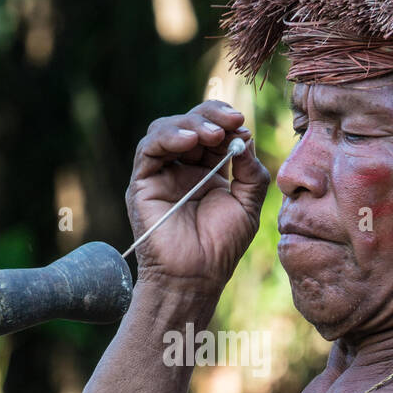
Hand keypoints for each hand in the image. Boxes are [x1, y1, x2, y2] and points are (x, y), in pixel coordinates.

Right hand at [126, 100, 269, 291]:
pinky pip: (149, 149)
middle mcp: (182, 167)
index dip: (227, 122)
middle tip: (231, 121)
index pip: (213, 131)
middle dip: (211, 116)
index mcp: (208, 170)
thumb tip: (244, 138)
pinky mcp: (142, 181)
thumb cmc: (220, 247)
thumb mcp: (247, 206)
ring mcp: (161, 173)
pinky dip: (169, 137)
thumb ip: (250, 172)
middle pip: (190, 123)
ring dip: (191, 124)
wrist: (194, 276)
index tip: (242, 126)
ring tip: (212, 135)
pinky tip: (189, 141)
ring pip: (166, 129)